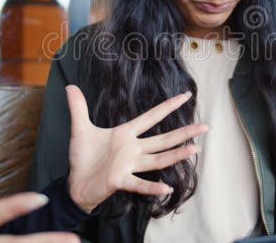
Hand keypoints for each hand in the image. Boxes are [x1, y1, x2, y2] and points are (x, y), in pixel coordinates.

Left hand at [65, 85, 207, 211]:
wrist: (75, 183)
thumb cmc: (83, 158)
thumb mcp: (79, 129)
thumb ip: (78, 108)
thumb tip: (70, 86)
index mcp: (126, 134)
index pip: (151, 117)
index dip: (168, 106)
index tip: (185, 96)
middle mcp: (133, 149)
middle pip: (163, 139)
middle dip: (184, 133)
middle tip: (205, 126)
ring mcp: (128, 165)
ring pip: (157, 159)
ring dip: (176, 155)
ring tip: (194, 149)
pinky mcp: (120, 180)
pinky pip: (139, 184)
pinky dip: (152, 187)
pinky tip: (166, 188)